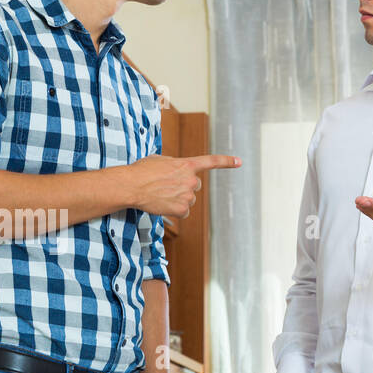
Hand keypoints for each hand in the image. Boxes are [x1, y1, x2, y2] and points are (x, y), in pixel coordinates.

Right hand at [126, 153, 241, 217]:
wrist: (132, 185)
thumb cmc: (141, 171)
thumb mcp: (160, 160)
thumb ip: (174, 165)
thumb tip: (174, 173)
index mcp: (187, 164)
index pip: (211, 162)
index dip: (227, 162)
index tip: (239, 162)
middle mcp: (192, 179)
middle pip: (195, 185)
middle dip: (184, 186)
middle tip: (166, 186)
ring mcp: (188, 195)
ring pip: (189, 200)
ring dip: (178, 199)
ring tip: (160, 194)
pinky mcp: (183, 209)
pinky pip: (184, 212)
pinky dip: (175, 210)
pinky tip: (162, 204)